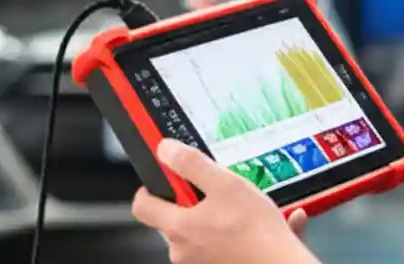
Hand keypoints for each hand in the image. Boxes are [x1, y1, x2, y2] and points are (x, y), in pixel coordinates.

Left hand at [132, 139, 319, 263]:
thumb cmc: (256, 231)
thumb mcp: (225, 184)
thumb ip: (192, 164)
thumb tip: (166, 150)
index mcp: (178, 228)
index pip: (142, 206)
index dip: (150, 188)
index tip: (164, 177)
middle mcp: (183, 251)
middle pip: (174, 219)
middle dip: (193, 202)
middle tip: (217, 191)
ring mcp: (200, 263)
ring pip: (200, 232)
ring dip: (218, 218)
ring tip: (244, 209)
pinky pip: (220, 246)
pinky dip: (235, 235)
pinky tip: (261, 224)